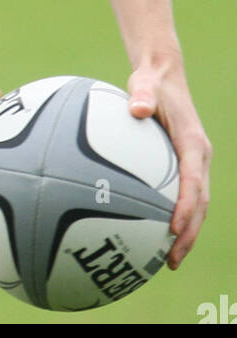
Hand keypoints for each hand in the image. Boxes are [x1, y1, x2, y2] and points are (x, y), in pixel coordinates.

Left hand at [127, 58, 210, 268]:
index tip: (174, 229)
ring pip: (196, 205)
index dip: (185, 207)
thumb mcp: (146, 85)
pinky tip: (155, 235)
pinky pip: (184, 197)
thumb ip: (142, 96)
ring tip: (168, 260)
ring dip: (187, 233)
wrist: (165, 77)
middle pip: (200, 203)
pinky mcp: (185, 166)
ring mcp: (195, 164)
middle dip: (189, 233)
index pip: (193, 181)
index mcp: (193, 143)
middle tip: (171, 259)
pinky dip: (177, 218)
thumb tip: (137, 107)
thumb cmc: (152, 83)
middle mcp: (199, 157)